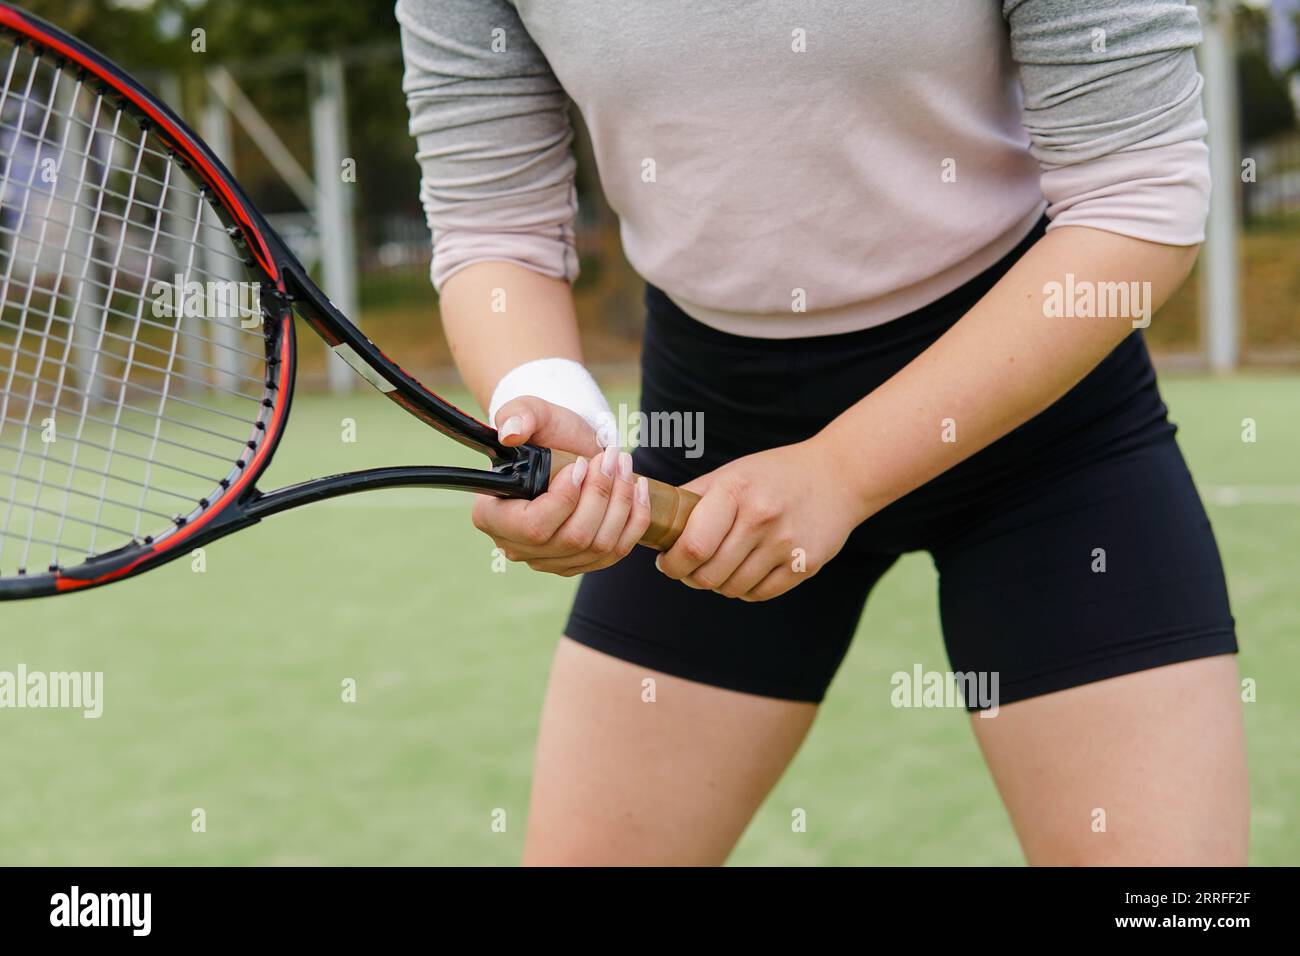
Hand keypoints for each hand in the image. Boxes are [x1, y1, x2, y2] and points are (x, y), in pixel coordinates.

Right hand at [471, 396, 651, 575]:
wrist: (566, 445)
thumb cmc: (544, 431)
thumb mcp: (528, 412)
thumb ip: (516, 416)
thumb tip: (510, 433)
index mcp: (492, 515)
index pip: (533, 527)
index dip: (564, 498)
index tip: (580, 465)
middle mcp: (516, 545)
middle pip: (572, 539)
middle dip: (600, 494)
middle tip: (610, 458)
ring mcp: (549, 560)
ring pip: (598, 547)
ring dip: (621, 503)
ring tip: (623, 464)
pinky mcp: (579, 562)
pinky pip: (615, 552)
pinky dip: (634, 520)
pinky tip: (639, 488)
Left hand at [655, 438, 866, 600]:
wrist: (838, 475)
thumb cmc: (773, 475)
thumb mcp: (731, 474)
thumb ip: (693, 500)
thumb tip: (652, 524)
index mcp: (736, 492)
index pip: (693, 546)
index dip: (673, 563)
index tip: (667, 562)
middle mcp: (761, 518)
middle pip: (710, 574)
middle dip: (692, 577)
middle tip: (689, 569)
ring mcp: (786, 544)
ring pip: (733, 588)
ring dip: (718, 584)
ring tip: (718, 568)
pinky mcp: (806, 564)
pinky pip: (760, 594)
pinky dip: (745, 589)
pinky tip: (744, 572)